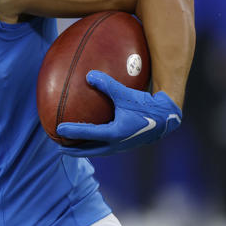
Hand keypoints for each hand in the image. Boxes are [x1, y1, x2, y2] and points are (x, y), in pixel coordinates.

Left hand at [56, 70, 181, 156]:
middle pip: (90, 150)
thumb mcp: (125, 94)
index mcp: (116, 133)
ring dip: (84, 150)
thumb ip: (107, 84)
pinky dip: (94, 145)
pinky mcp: (125, 144)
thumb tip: (88, 75)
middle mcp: (117, 143)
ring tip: (70, 147)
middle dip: (74, 150)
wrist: (167, 118)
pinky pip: (105, 147)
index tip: (58, 129)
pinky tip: (90, 139)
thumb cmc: (146, 105)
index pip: (89, 133)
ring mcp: (121, 146)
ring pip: (97, 150)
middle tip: (58, 147)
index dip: (73, 131)